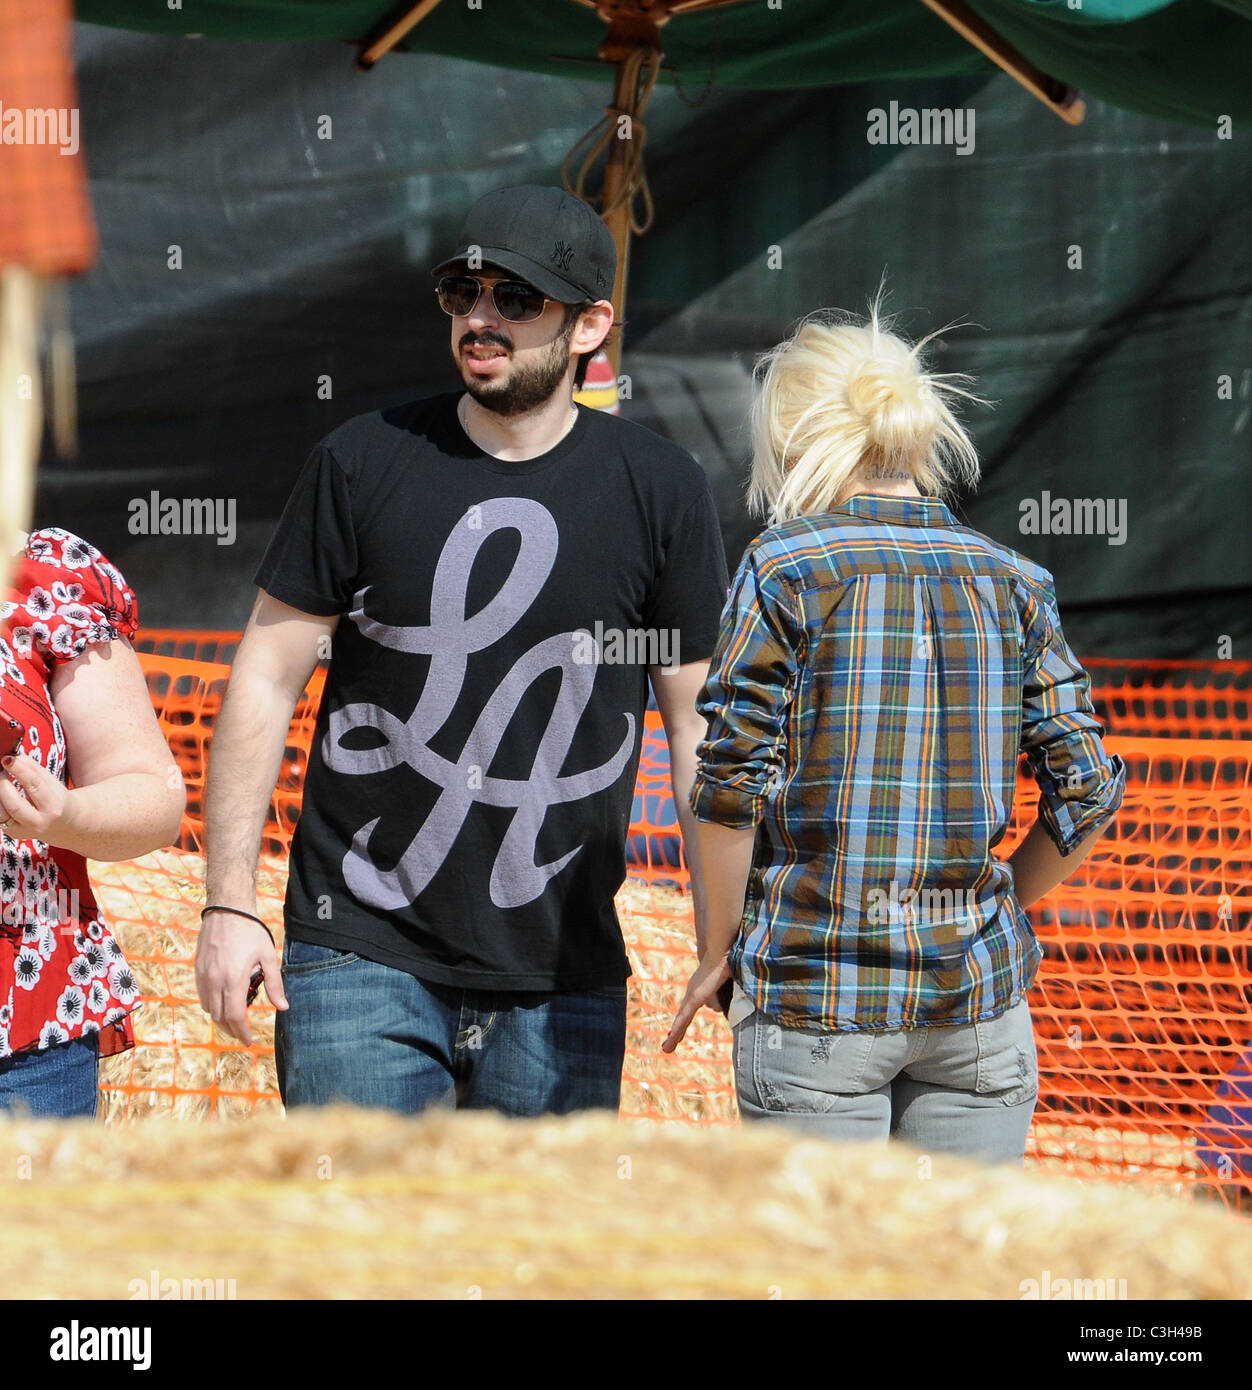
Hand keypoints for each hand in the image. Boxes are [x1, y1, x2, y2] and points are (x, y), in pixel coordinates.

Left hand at [0, 752, 71, 843]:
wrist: (64, 824)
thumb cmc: (56, 799)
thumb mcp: (52, 783)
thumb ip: (33, 769)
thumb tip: (15, 756)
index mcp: (53, 808)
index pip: (35, 786)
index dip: (20, 770)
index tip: (8, 758)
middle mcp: (39, 823)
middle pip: (15, 804)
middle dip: (3, 785)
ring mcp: (24, 831)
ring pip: (2, 814)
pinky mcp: (12, 833)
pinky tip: (0, 790)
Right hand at [195, 909, 287, 1045]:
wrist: (226, 909)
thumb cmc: (250, 931)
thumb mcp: (268, 956)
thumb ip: (274, 984)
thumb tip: (283, 1007)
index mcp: (234, 979)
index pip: (235, 1017)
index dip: (242, 1032)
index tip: (249, 1040)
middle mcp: (215, 981)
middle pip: (220, 1018)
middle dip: (232, 1030)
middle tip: (243, 1033)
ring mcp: (203, 976)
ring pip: (209, 1009)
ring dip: (221, 1019)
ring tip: (235, 1019)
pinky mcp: (198, 970)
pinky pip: (202, 996)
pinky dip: (212, 1005)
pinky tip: (224, 1002)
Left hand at [661, 955, 731, 1053]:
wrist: (724, 948)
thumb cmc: (730, 958)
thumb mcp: (731, 979)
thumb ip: (732, 990)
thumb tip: (736, 1001)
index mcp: (701, 987)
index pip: (690, 1008)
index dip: (684, 1020)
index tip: (676, 1032)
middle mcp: (693, 991)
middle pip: (683, 1016)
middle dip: (676, 1031)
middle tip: (668, 1044)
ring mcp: (693, 994)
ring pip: (681, 1021)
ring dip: (675, 1036)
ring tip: (667, 1049)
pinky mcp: (695, 997)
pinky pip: (684, 1017)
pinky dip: (678, 1030)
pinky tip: (671, 1040)